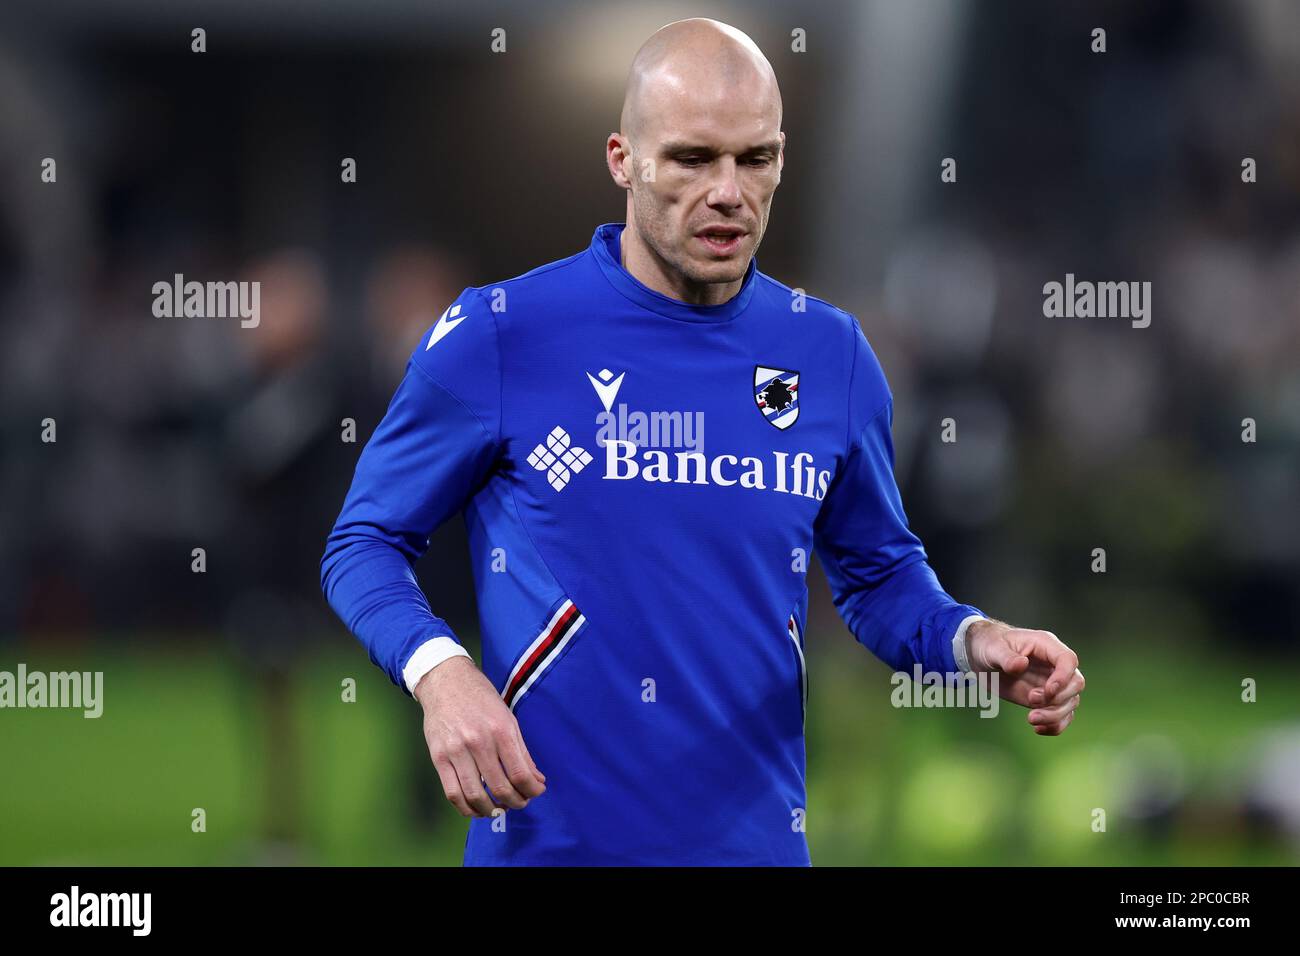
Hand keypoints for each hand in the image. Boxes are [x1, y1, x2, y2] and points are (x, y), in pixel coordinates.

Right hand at [413, 656, 547, 816]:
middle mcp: (479, 742)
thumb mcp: (508, 718)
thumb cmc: (481, 698)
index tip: (536, 792)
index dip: (532, 790)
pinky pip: (453, 793)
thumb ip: (522, 752)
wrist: (446, 681)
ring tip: (499, 809)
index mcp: (501, 730)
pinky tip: (477, 808)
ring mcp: (456, 751)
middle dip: (515, 802)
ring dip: (491, 810)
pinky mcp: (439, 757)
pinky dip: (466, 808)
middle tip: (520, 802)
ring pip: (475, 796)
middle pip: (500, 788)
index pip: (520, 774)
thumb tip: (537, 779)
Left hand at [965, 620, 1083, 735]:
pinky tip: (1038, 729)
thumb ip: (1006, 657)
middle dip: (1058, 698)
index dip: (1063, 677)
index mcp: (1046, 645)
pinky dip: (1054, 726)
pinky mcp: (1046, 700)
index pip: (1068, 659)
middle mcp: (1054, 665)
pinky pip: (1062, 716)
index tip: (1047, 691)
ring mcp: (1052, 683)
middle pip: (1075, 683)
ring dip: (1055, 715)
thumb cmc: (989, 645)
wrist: (981, 657)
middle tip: (1031, 700)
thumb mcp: (993, 648)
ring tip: (1031, 718)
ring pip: (1070, 702)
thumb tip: (1020, 665)